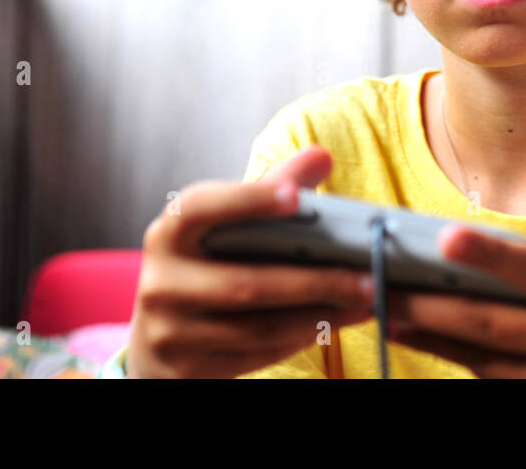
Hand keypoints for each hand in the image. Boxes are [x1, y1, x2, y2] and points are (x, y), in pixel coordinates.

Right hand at [126, 146, 375, 377]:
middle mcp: (160, 283)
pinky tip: (334, 322)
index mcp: (168, 233)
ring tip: (364, 302)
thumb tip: (321, 155)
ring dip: (319, 316)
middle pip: (244, 284)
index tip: (296, 196)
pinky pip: (256, 355)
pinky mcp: (187, 370)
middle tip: (368, 278)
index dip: (246, 200)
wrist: (158, 335)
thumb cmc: (207, 262)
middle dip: (314, 282)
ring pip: (257, 327)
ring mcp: (169, 333)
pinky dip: (300, 338)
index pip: (200, 208)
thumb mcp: (228, 223)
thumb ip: (274, 185)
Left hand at [384, 225, 525, 377]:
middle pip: (491, 321)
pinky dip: (460, 364)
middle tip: (381, 286)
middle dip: (430, 304)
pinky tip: (427, 346)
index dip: (488, 254)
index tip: (444, 238)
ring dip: (432, 336)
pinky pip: (495, 384)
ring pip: (483, 358)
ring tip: (390, 314)